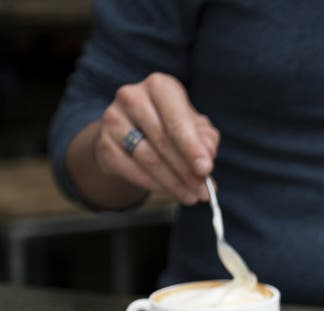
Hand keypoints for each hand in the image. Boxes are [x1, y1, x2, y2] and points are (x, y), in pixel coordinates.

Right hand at [93, 72, 219, 204]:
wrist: (133, 132)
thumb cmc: (172, 127)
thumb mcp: (195, 129)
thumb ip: (206, 140)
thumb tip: (207, 157)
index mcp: (160, 86)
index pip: (177, 120)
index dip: (192, 147)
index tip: (206, 170)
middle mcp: (132, 96)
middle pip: (162, 141)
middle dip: (186, 171)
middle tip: (203, 192)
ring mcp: (113, 118)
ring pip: (148, 158)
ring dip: (173, 182)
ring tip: (191, 196)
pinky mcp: (103, 143)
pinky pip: (131, 170)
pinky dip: (153, 184)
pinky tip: (168, 191)